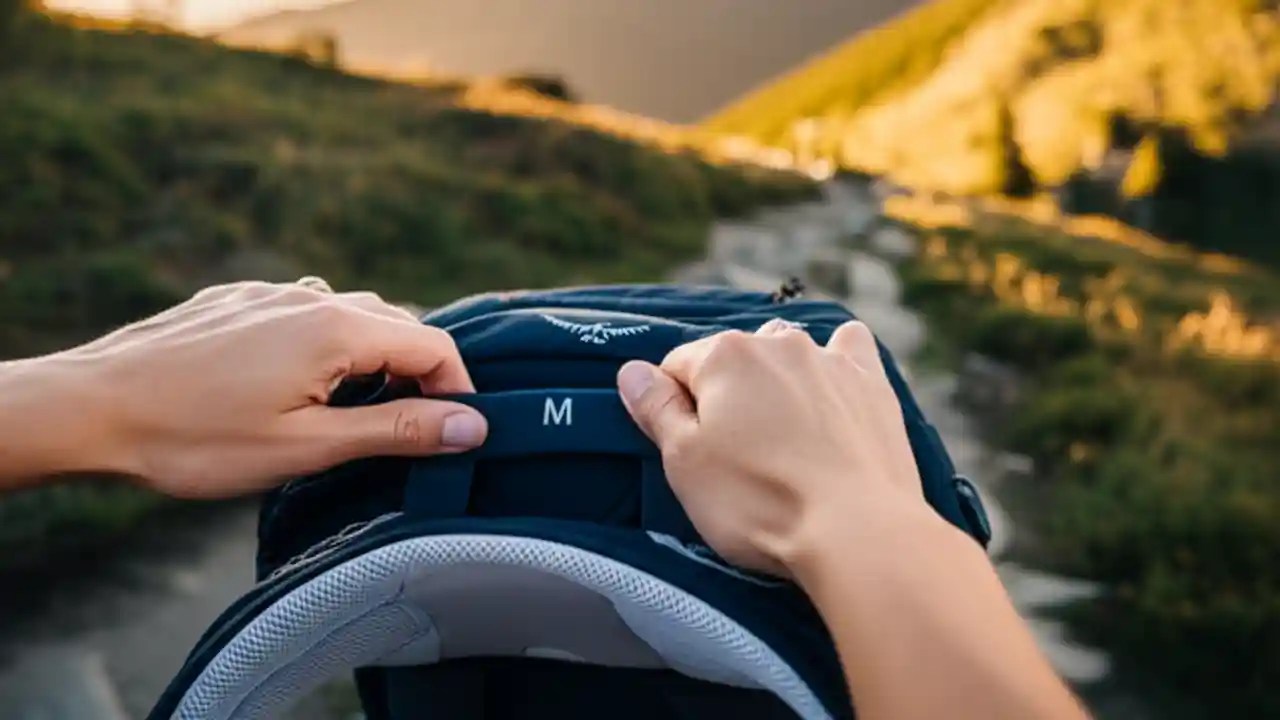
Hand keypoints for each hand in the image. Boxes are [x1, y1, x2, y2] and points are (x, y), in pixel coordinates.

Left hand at [33, 281, 487, 497]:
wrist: (90, 408)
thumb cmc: (196, 438)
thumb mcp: (306, 448)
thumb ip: (395, 431)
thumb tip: (473, 424)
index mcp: (336, 328)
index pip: (433, 346)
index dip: (459, 389)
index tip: (457, 434)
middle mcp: (311, 297)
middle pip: (398, 325)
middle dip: (421, 374)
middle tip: (413, 432)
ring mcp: (270, 294)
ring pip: (352, 314)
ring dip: (375, 357)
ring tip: (359, 412)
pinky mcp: (237, 302)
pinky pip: (306, 310)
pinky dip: (328, 343)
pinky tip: (301, 382)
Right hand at [617, 319, 932, 576]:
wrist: (857, 531)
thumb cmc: (760, 502)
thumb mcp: (685, 463)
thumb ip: (656, 409)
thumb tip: (632, 372)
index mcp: (723, 356)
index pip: (676, 369)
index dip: (672, 410)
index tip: (687, 453)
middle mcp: (776, 341)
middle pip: (732, 360)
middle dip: (726, 396)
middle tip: (734, 457)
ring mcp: (828, 359)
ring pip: (786, 351)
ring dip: (776, 380)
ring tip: (781, 436)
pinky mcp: (871, 383)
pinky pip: (847, 349)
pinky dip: (834, 361)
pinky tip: (832, 388)